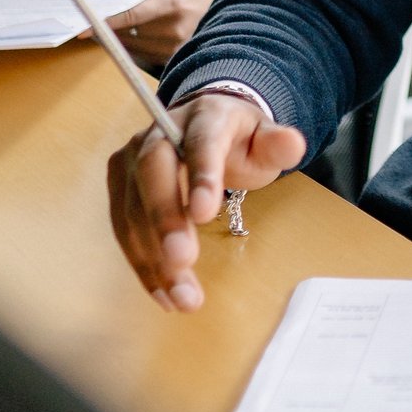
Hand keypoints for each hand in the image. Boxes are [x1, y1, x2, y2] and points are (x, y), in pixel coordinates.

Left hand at [93, 0, 233, 66]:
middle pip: (128, 33)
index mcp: (173, 1)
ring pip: (134, 46)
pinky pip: (145, 54)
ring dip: (120, 36)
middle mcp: (176, 28)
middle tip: (95, 17)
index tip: (82, 28)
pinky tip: (134, 32)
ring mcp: (179, 46)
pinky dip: (134, 44)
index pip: (130, 16)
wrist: (237, 1)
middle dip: (109, 26)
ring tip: (116, 22)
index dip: (104, 22)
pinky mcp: (179, 57)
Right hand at [106, 89, 305, 310]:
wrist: (205, 130)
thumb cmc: (238, 141)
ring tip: (180, 296)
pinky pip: (124, 228)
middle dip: (164, 219)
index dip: (201, 175)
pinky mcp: (120, 186)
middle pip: (154, 171)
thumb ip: (279, 144)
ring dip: (152, 255)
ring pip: (133, 207)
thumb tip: (292, 143)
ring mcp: (132, 158)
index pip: (201, 140)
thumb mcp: (265, 140)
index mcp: (204, 116)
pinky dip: (142, 264)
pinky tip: (162, 293)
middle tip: (182, 261)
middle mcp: (158, 132)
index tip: (204, 213)